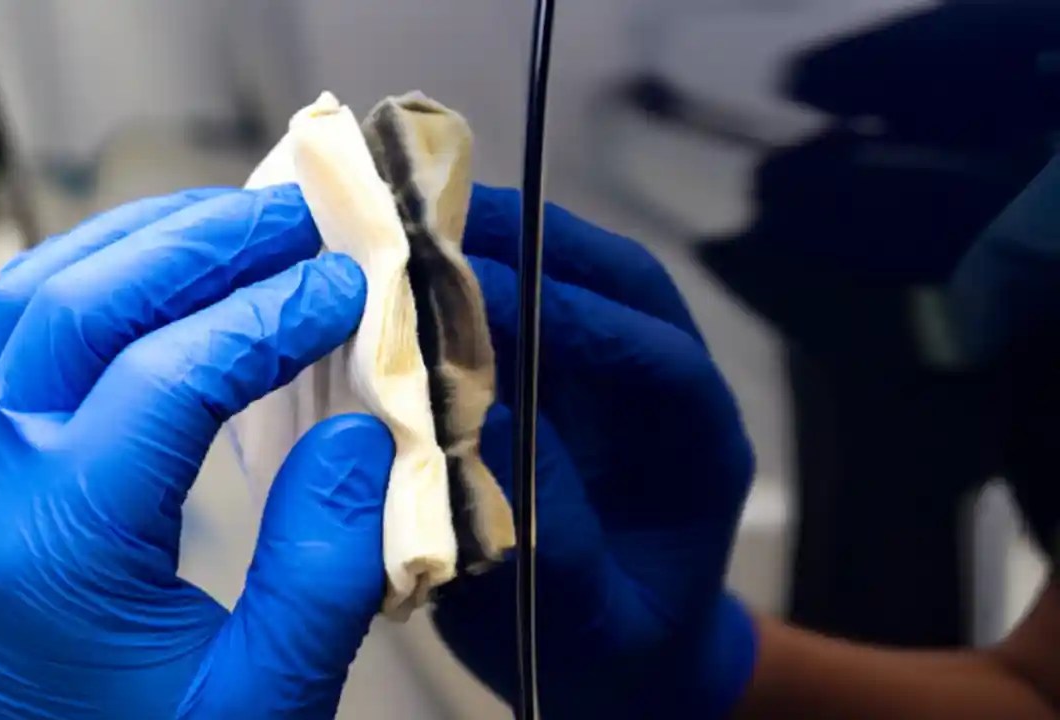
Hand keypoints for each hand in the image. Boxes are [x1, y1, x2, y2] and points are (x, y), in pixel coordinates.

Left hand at [0, 186, 392, 718]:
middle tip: (298, 212)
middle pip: (80, 305)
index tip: (352, 284)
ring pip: (23, 301)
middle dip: (201, 242)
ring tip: (229, 220)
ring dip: (132, 243)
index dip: (272, 314)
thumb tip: (368, 439)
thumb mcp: (257, 709)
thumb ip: (323, 577)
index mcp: (58, 546)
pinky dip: (74, 280)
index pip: (169, 375)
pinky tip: (135, 276)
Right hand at [431, 187, 757, 717]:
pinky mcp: (560, 382)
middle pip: (621, 283)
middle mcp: (663, 393)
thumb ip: (549, 533)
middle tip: (439, 218)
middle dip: (535, 242)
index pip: (656, 356)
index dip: (571, 316)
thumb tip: (486, 416)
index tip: (478, 293)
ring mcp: (611, 380)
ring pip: (574, 278)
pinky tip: (410, 276)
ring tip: (415, 227)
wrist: (613, 669)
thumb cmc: (610, 656)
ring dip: (500, 245)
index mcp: (697, 448)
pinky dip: (472, 284)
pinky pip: (524, 312)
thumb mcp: (584, 616)